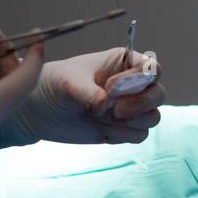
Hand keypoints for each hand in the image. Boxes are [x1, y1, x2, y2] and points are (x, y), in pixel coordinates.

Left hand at [0, 44, 163, 147]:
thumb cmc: (54, 85)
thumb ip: (88, 92)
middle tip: (113, 110)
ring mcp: (129, 108)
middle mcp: (131, 84)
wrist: (39, 110)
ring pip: (153, 117)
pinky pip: (139, 136)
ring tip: (102, 117)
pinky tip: (101, 129)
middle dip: (140, 104)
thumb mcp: (68, 83)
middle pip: (159, 94)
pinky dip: (123, 135)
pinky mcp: (121, 129)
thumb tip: (105, 105)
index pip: (151, 68)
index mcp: (123, 62)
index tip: (110, 86)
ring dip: (133, 121)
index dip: (138, 80)